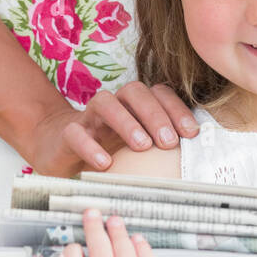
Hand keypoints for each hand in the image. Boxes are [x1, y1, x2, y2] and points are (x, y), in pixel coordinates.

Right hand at [29, 80, 199, 176]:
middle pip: (135, 93)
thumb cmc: (107, 146)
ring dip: (126, 122)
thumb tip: (198, 160)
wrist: (58, 147)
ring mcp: (89, 116)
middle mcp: (114, 104)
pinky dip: (91, 145)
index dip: (176, 109)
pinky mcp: (67, 133)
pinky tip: (106, 163)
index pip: (159, 94)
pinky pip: (76, 132)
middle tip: (169, 142)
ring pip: (105, 103)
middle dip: (155, 115)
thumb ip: (159, 146)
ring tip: (142, 146)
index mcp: (134, 105)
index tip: (191, 134)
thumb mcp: (135, 146)